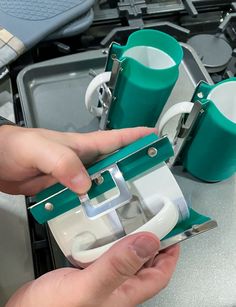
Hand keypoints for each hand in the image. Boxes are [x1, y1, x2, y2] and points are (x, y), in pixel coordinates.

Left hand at [0, 125, 154, 194]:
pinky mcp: (67, 191)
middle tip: (152, 185)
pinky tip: (99, 216)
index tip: (158, 141)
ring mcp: (76, 177)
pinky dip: (94, 207)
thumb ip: (62, 162)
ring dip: (115, 194)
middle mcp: (84, 161)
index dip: (140, 139)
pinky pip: (87, 199)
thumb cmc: (16, 146)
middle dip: (136, 172)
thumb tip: (84, 182)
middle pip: (117, 166)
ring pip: (104, 185)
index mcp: (83, 145)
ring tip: (131, 207)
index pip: (118, 139)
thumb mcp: (40, 149)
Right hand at [6, 232, 178, 306]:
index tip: (175, 234)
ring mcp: (103, 280)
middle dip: (155, 244)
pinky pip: (108, 255)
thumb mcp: (89, 286)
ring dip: (134, 241)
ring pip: (127, 259)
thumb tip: (147, 243)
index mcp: (124, 295)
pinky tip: (106, 233)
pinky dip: (112, 242)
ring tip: (136, 223)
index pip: (159, 275)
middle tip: (158, 223)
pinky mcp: (89, 273)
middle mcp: (117, 288)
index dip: (171, 254)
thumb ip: (117, 265)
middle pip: (146, 265)